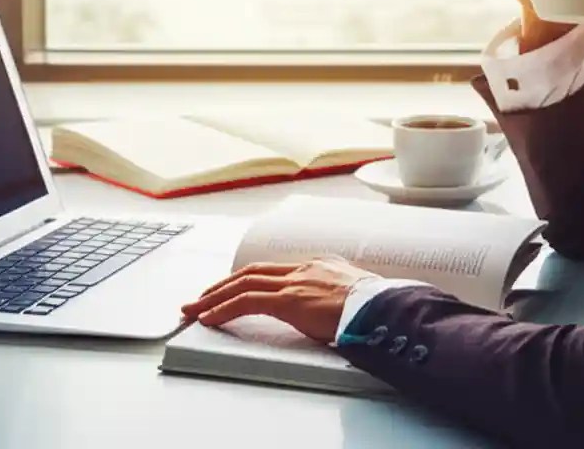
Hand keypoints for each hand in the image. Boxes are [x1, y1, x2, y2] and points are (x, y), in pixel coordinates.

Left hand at [180, 257, 380, 343]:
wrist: (389, 309)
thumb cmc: (382, 309)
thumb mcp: (360, 298)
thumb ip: (343, 301)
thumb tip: (341, 315)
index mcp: (323, 266)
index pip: (277, 270)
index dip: (252, 279)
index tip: (236, 288)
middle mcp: (306, 268)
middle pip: (253, 271)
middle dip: (224, 284)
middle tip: (203, 296)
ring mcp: (297, 282)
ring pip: (244, 283)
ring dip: (214, 296)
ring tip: (195, 308)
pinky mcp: (290, 300)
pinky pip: (246, 301)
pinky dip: (223, 308)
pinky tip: (208, 318)